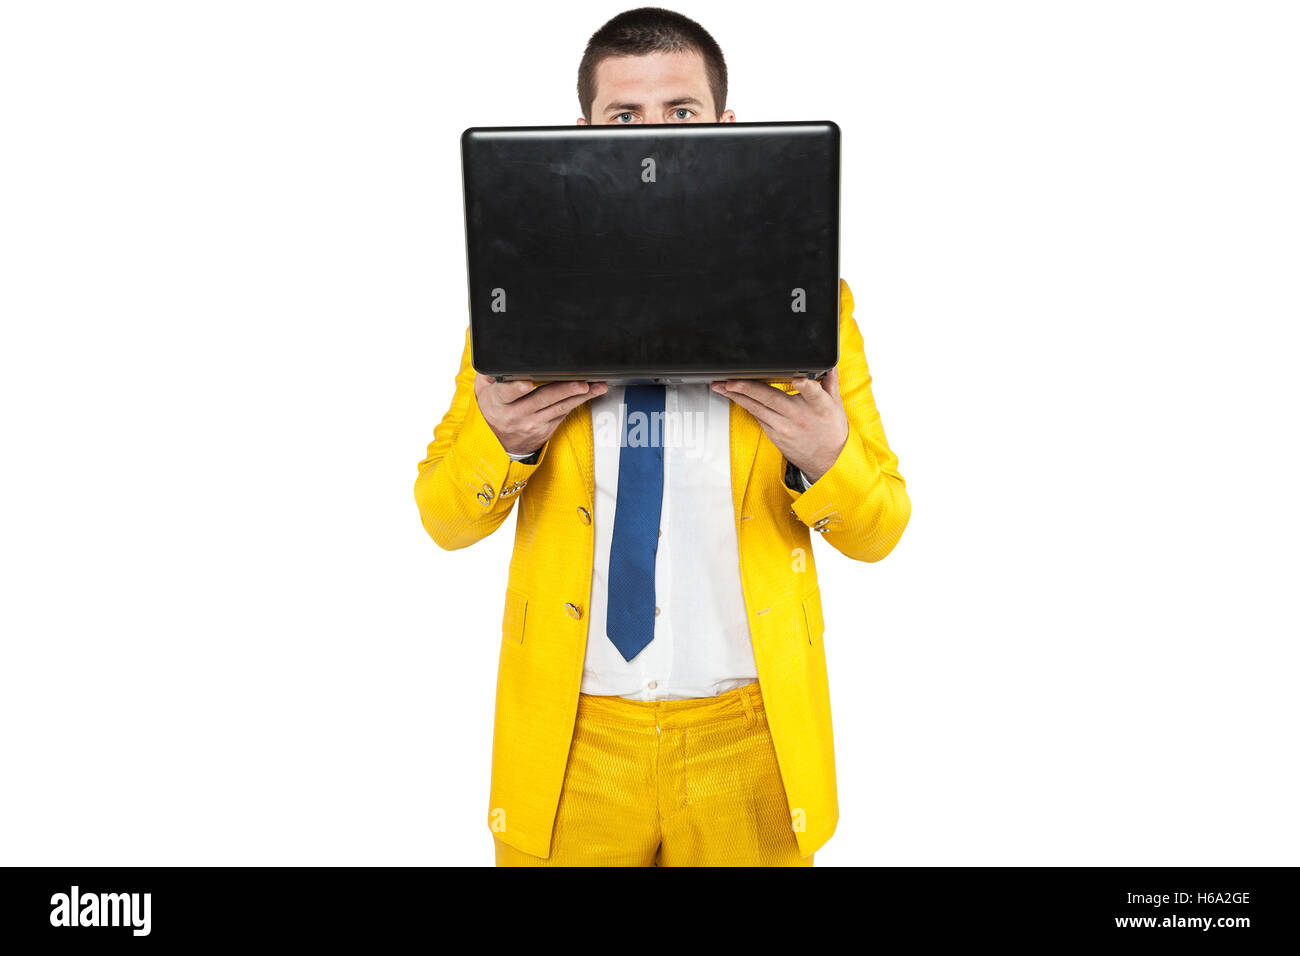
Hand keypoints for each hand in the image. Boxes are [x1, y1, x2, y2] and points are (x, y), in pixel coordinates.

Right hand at [474, 376, 607, 456]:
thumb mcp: (483, 391)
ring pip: (559, 407)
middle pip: (542, 399)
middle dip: (563, 390)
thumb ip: (491, 373)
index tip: (526, 383)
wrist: (500, 443)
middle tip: (580, 383)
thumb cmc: (494, 410)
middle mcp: (516, 414)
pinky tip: (591, 393)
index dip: (516, 388)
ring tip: (594, 386)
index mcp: (498, 402)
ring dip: (579, 396)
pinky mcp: (547, 428)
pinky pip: (565, 413)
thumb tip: (500, 353)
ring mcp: (533, 423)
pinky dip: (579, 402)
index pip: (506, 393)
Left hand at [711, 368, 848, 482]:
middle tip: (732, 380)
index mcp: (819, 406)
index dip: (805, 385)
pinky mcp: (774, 435)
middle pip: (772, 399)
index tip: (798, 378)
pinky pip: (757, 416)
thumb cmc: (831, 431)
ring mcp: (784, 428)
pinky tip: (733, 396)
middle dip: (749, 388)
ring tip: (723, 386)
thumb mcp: (836, 404)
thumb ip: (829, 381)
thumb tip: (828, 362)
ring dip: (737, 396)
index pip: (812, 393)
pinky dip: (745, 405)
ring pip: (758, 409)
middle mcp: (799, 417)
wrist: (827, 462)